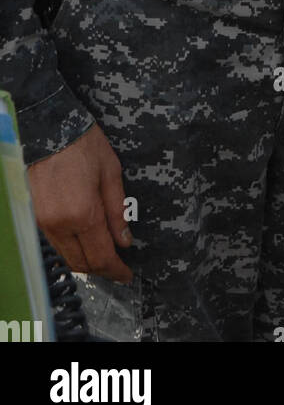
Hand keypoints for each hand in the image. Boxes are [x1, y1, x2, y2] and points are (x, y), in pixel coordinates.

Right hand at [28, 123, 133, 282]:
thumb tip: (125, 240)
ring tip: (104, 254)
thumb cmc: (84, 146)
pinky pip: (55, 243)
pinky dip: (71, 248)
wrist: (49, 129)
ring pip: (66, 256)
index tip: (127, 275)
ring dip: (85, 260)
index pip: (101, 256)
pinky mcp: (35, 217)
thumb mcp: (111, 173)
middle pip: (82, 263)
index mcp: (83, 213)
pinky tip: (84, 240)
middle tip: (118, 267)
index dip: (116, 270)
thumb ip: (118, 211)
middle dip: (102, 269)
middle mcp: (60, 224)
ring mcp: (43, 223)